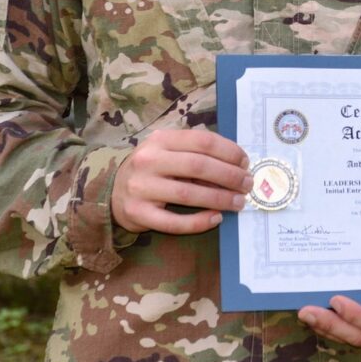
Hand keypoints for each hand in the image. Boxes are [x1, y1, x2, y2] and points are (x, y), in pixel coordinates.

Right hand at [111, 128, 250, 234]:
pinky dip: (199, 222)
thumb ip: (196, 153)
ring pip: (189, 194)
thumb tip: (237, 165)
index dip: (229, 152)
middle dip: (229, 176)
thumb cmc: (152, 169)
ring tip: (239, 202)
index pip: (202, 141)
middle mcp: (148, 161)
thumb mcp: (168, 151)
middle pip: (198, 167)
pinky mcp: (139, 214)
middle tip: (247, 184)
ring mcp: (141, 188)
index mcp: (160, 139)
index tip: (245, 163)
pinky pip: (174, 222)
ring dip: (220, 199)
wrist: (112, 193)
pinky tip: (216, 218)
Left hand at [298, 296, 360, 347]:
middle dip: (331, 325)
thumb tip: (359, 248)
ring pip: (356, 340)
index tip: (335, 299)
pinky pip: (356, 337)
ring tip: (307, 315)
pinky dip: (335, 329)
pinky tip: (319, 320)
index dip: (355, 315)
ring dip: (328, 329)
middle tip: (306, 311)